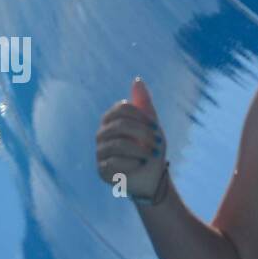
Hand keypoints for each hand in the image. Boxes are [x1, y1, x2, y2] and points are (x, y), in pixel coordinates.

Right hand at [95, 77, 168, 199]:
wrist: (153, 179)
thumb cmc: (152, 150)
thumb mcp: (152, 126)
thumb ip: (144, 104)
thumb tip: (137, 79)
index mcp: (112, 120)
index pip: (123, 108)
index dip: (142, 117)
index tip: (156, 128)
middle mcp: (102, 134)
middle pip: (122, 125)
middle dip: (145, 135)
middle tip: (158, 145)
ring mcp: (100, 152)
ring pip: (119, 144)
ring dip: (141, 152)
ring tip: (150, 157)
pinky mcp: (101, 170)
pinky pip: (115, 163)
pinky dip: (133, 165)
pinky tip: (139, 167)